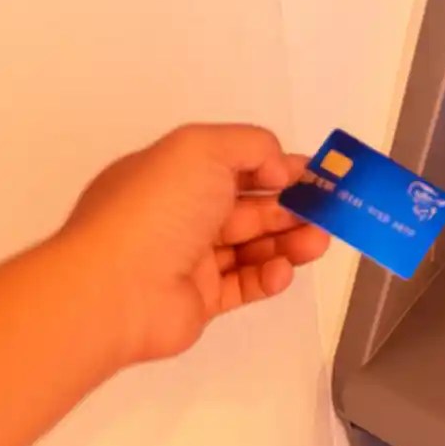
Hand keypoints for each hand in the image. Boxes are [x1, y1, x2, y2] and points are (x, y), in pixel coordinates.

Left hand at [57, 124, 329, 364]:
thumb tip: (280, 167)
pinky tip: (283, 270)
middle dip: (292, 206)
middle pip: (249, 207)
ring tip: (319, 241)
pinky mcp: (199, 300)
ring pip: (252, 246)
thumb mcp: (203, 148)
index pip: (234, 164)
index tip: (316, 175)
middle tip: (329, 211)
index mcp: (174, 173)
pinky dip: (269, 276)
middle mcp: (179, 214)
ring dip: (289, 241)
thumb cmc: (153, 211)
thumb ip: (252, 145)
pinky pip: (243, 285)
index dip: (277, 166)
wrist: (115, 291)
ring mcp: (188, 258)